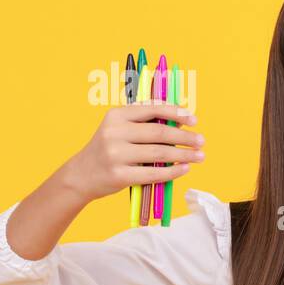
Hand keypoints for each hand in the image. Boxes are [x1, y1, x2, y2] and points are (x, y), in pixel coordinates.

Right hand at [60, 103, 204, 203]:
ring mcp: (115, 154)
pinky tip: (186, 168)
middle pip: (159, 133)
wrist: (82, 174)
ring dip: (185, 155)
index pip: (152, 109)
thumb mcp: (120, 129)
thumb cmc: (109, 149)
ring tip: (200, 156)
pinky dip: (174, 171)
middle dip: (185, 137)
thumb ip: (145, 124)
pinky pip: (154, 173)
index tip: (194, 119)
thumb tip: (181, 122)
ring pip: (160, 153)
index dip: (176, 113)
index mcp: (116, 115)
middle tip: (201, 141)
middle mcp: (114, 132)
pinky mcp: (119, 175)